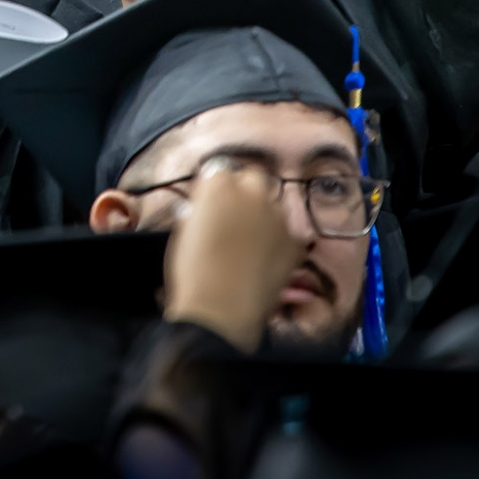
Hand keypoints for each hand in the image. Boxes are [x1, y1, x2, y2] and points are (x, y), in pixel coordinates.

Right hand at [162, 163, 304, 353]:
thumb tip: (200, 207)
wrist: (221, 309)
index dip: (214, 186)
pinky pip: (287, 231)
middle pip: (252, 177)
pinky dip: (278, 240)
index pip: (219, 169)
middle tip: (232, 217)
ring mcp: (277, 215)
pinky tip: (264, 259)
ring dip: (263, 214)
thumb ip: (197, 210)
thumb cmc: (192, 272)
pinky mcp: (294, 240)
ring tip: (250, 241)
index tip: (210, 202)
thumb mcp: (183, 232)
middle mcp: (251, 192)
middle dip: (244, 191)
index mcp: (217, 185)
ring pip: (273, 203)